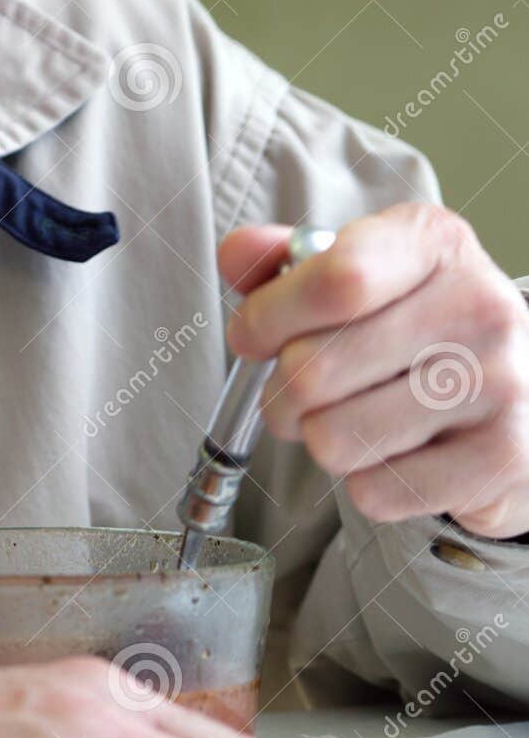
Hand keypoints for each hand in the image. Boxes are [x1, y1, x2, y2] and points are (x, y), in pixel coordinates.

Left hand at [219, 203, 528, 538]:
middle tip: (295, 393)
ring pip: (334, 439)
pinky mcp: (498, 457)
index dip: (270, 316)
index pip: (336, 280)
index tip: (252, 335)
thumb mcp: (366, 271)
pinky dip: (364, 482)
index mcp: (435, 245)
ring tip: (347, 420)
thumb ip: (290, 261)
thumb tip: (236, 254)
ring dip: (320, 440)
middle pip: (314, 370)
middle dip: (279, 393)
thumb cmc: (425, 329)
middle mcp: (477, 307)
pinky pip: (373, 491)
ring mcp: (497, 384)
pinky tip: (392, 452)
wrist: (522, 392)